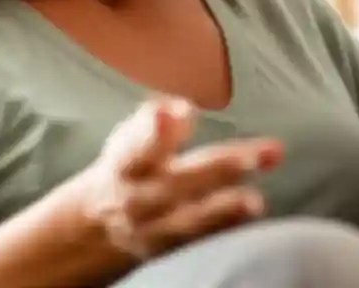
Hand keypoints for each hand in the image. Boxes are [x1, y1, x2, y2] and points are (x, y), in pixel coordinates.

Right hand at [75, 97, 283, 260]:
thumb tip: (180, 109)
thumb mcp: (133, 139)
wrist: (103, 222)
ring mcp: (151, 230)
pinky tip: (252, 210)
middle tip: (252, 158)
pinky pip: (199, 240)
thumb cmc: (132, 167)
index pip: (138, 146)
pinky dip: (225, 226)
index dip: (157, 130)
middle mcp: (135, 200)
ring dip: (224, 210)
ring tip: (255, 201)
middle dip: (216, 171)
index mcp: (124, 163)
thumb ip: (156, 124)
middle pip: (176, 184)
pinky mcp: (167, 249)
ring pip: (189, 221)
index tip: (180, 113)